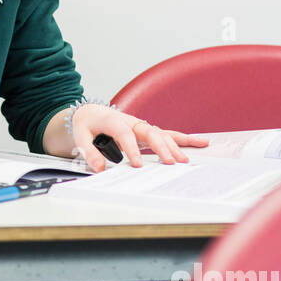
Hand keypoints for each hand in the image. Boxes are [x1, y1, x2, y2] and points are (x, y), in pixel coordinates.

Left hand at [70, 104, 209, 172]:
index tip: (138, 165)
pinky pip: (167, 134)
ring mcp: (142, 126)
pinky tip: (200, 143)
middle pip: (150, 133)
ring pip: (161, 134)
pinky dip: (183, 138)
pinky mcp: (148, 131)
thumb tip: (100, 168)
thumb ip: (89, 152)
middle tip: (169, 162)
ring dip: (175, 145)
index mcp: (114, 121)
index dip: (133, 149)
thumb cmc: (87, 124)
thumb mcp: (81, 136)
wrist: (91, 112)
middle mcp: (132, 122)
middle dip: (161, 147)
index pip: (126, 135)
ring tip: (185, 159)